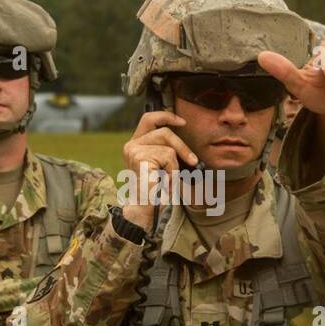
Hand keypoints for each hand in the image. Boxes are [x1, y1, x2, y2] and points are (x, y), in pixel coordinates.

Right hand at [120, 110, 197, 230]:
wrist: (147, 210)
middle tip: (193, 160)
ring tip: (170, 178)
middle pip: (163, 130)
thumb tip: (185, 132)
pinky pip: (168, 156)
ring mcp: (133, 150)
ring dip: (175, 164)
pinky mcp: (139, 157)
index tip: (182, 122)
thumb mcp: (165, 164)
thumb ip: (168, 148)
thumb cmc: (158, 190)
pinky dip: (172, 170)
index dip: (166, 116)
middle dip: (181, 145)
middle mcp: (131, 145)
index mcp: (136, 144)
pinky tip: (165, 182)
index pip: (149, 119)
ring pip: (168, 145)